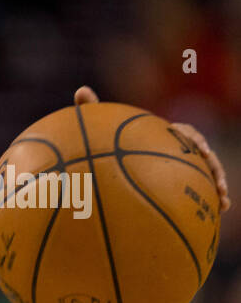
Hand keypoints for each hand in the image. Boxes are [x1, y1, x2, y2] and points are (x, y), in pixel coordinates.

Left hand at [74, 85, 229, 212]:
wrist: (110, 162)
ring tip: (222, 199)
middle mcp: (178, 149)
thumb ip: (92, 109)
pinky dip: (211, 199)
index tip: (199, 149)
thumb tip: (81, 90)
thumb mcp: (99, 128)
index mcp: (165, 134)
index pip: (185, 133)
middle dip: (213, 166)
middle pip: (203, 155)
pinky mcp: (181, 183)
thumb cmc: (106, 141)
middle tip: (217, 179)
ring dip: (217, 183)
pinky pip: (200, 190)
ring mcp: (182, 166)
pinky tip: (220, 211)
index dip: (194, 140)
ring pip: (206, 173)